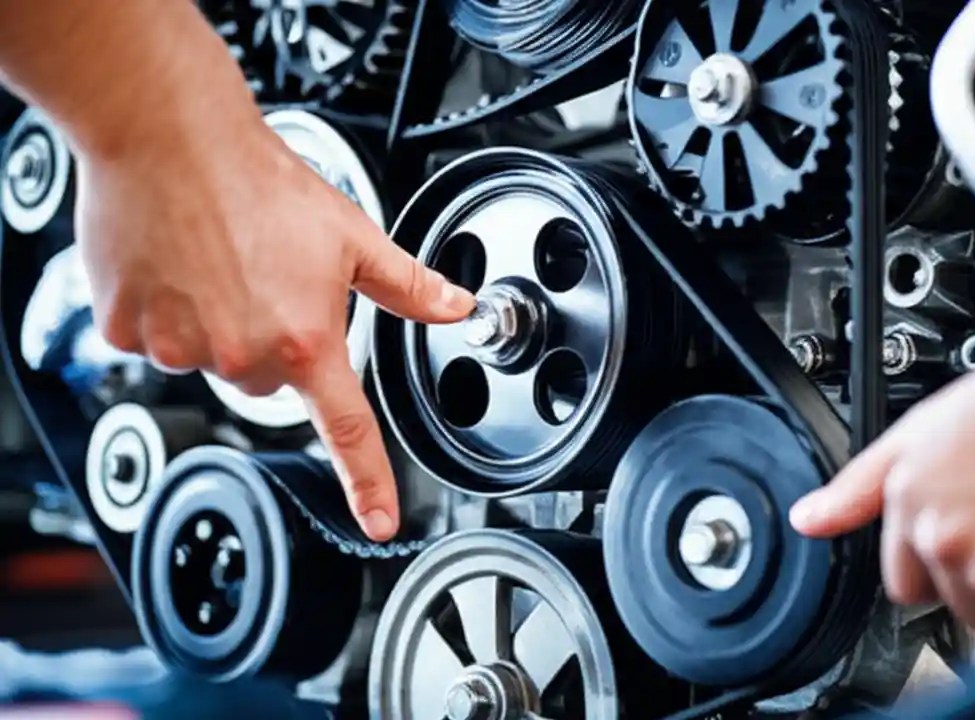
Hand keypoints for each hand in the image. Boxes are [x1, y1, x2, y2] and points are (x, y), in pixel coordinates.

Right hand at [76, 112, 474, 541]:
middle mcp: (244, 355)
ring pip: (211, 360)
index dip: (369, 483)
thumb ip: (408, 286)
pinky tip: (176, 263)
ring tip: (219, 260)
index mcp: (306, 340)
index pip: (349, 430)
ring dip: (218, 326)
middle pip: (268, 380)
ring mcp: (180, 347)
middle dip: (273, 342)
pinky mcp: (129, 331)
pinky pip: (153, 340)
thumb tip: (457, 307)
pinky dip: (164, 311)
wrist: (169, 136)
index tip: (381, 522)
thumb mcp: (352, 235)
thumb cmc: (260, 181)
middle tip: (266, 280)